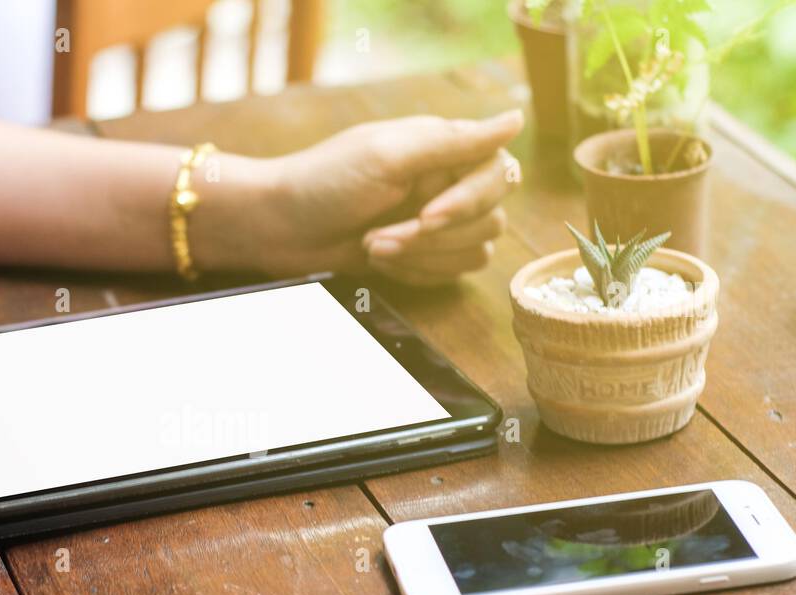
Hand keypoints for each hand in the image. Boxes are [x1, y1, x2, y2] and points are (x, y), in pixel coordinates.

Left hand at [200, 110, 523, 284]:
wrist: (278, 228)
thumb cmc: (324, 184)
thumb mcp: (388, 155)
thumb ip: (456, 141)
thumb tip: (517, 120)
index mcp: (442, 148)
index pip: (499, 173)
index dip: (469, 202)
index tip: (426, 215)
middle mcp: (446, 182)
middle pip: (491, 218)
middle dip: (433, 237)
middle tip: (380, 235)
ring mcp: (435, 221)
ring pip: (476, 251)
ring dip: (421, 257)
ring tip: (372, 245)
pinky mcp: (422, 256)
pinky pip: (452, 274)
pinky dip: (415, 273)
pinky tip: (379, 261)